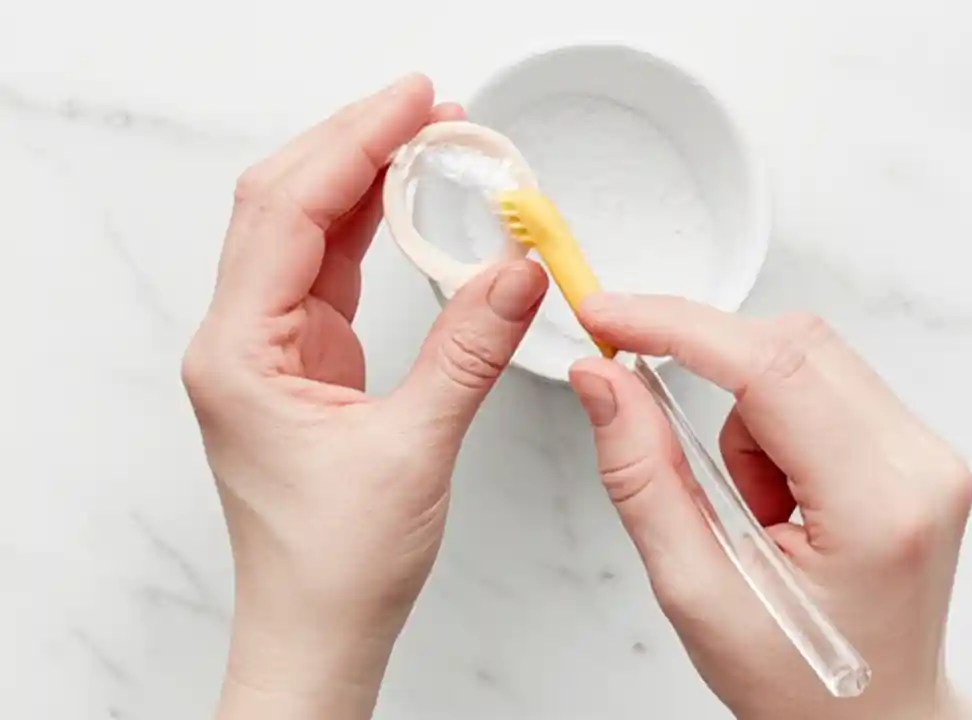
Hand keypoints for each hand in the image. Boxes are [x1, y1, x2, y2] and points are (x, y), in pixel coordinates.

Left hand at [181, 74, 547, 718]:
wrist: (316, 631)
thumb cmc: (336, 565)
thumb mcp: (417, 447)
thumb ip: (470, 349)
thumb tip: (516, 270)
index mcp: (242, 353)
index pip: (291, 212)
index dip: (355, 143)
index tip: (413, 102)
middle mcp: (241, 341)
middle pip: (285, 204)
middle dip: (355, 144)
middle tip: (426, 106)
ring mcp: (269, 350)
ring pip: (305, 233)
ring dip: (362, 180)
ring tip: (426, 140)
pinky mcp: (302, 365)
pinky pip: (328, 274)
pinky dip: (367, 231)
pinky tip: (404, 207)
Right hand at [568, 295, 971, 719]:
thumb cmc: (800, 686)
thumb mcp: (698, 593)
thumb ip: (643, 476)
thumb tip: (602, 380)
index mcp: (876, 510)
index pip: (772, 370)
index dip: (678, 327)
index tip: (608, 315)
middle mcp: (920, 467)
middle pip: (795, 345)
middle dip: (710, 371)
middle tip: (662, 424)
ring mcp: (929, 454)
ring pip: (808, 357)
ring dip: (748, 410)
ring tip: (750, 508)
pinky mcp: (918, 449)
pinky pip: (827, 384)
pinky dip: (777, 420)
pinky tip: (778, 495)